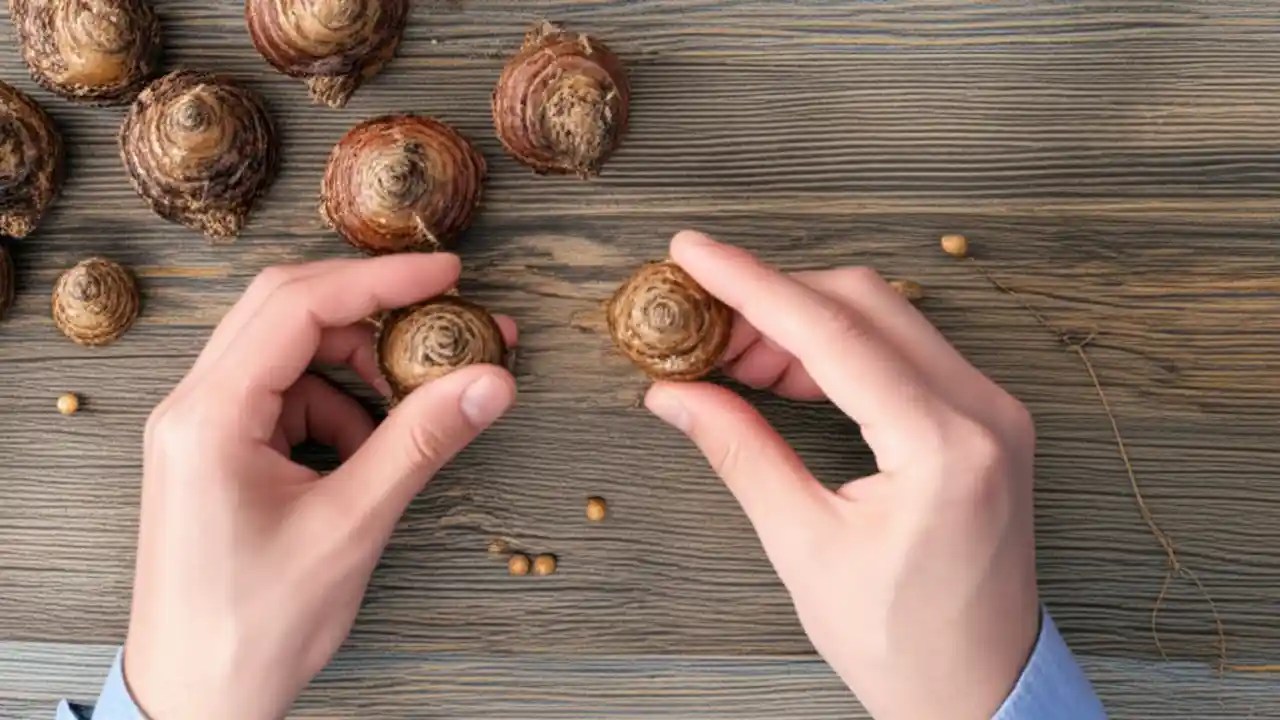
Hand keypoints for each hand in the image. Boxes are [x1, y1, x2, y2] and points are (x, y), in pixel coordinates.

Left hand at [124, 254, 517, 719]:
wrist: (195, 699)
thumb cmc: (252, 628)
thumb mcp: (350, 529)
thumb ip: (420, 444)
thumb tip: (487, 382)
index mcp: (209, 417)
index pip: (298, 306)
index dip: (380, 280)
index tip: (447, 275)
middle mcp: (193, 408)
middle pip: (287, 312)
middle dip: (373, 313)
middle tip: (445, 322)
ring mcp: (201, 429)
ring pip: (291, 355)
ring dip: (358, 371)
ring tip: (413, 411)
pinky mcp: (218, 453)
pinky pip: (287, 399)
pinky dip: (339, 411)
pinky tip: (368, 457)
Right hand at [645, 232, 1039, 719]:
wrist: (979, 692)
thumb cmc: (903, 642)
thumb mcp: (805, 547)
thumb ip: (741, 452)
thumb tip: (677, 395)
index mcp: (944, 446)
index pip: (832, 332)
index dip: (751, 284)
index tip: (692, 254)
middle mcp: (983, 412)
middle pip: (863, 305)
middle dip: (772, 302)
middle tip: (700, 325)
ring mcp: (993, 412)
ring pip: (885, 319)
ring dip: (804, 324)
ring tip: (733, 358)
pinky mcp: (986, 421)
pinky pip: (906, 352)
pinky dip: (841, 349)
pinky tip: (789, 372)